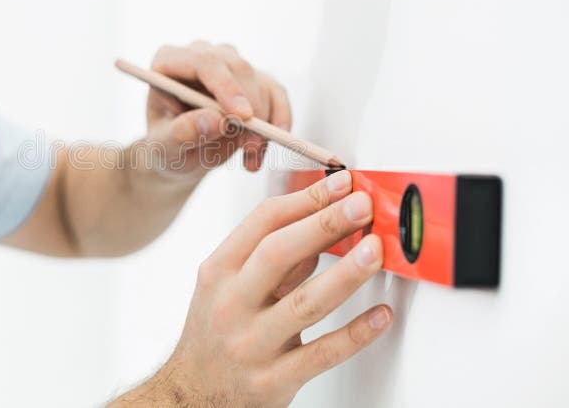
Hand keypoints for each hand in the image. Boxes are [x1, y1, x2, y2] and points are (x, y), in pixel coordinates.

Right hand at [111, 170, 391, 406]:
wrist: (192, 395)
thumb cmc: (213, 333)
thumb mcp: (225, 287)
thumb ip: (270, 259)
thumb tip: (323, 225)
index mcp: (219, 272)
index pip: (261, 223)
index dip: (305, 199)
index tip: (339, 185)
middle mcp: (231, 304)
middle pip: (279, 254)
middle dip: (324, 224)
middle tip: (360, 206)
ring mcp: (251, 344)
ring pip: (305, 304)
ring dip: (346, 274)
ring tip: (376, 250)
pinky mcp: (273, 380)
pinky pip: (322, 354)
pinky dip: (356, 334)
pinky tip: (380, 315)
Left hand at [143, 41, 290, 177]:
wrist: (182, 156)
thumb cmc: (167, 147)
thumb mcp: (165, 148)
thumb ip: (182, 133)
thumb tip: (214, 120)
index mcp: (170, 62)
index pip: (205, 63)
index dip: (227, 87)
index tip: (243, 117)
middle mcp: (202, 56)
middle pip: (239, 69)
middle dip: (251, 110)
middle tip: (250, 147)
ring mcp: (229, 66)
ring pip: (261, 84)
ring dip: (264, 124)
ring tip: (250, 160)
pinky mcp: (253, 80)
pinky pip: (276, 95)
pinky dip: (278, 123)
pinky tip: (262, 152)